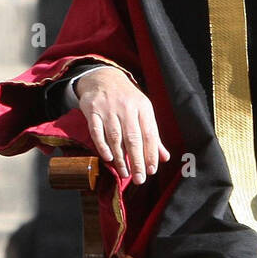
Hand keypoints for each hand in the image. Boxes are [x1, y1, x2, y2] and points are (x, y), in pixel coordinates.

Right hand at [74, 67, 168, 182]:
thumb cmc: (127, 99)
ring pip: (116, 137)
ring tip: (125, 174)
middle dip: (137, 161)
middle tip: (139, 178)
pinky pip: (97, 131)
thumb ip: (153, 135)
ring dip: (120, 158)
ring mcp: (108, 108)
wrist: (103, 78)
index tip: (152, 170)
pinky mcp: (92, 110)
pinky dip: (102, 145)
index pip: (150, 134)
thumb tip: (164, 157)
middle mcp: (127, 107)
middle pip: (133, 138)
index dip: (151, 154)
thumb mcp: (143, 111)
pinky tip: (108, 158)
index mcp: (143, 107)